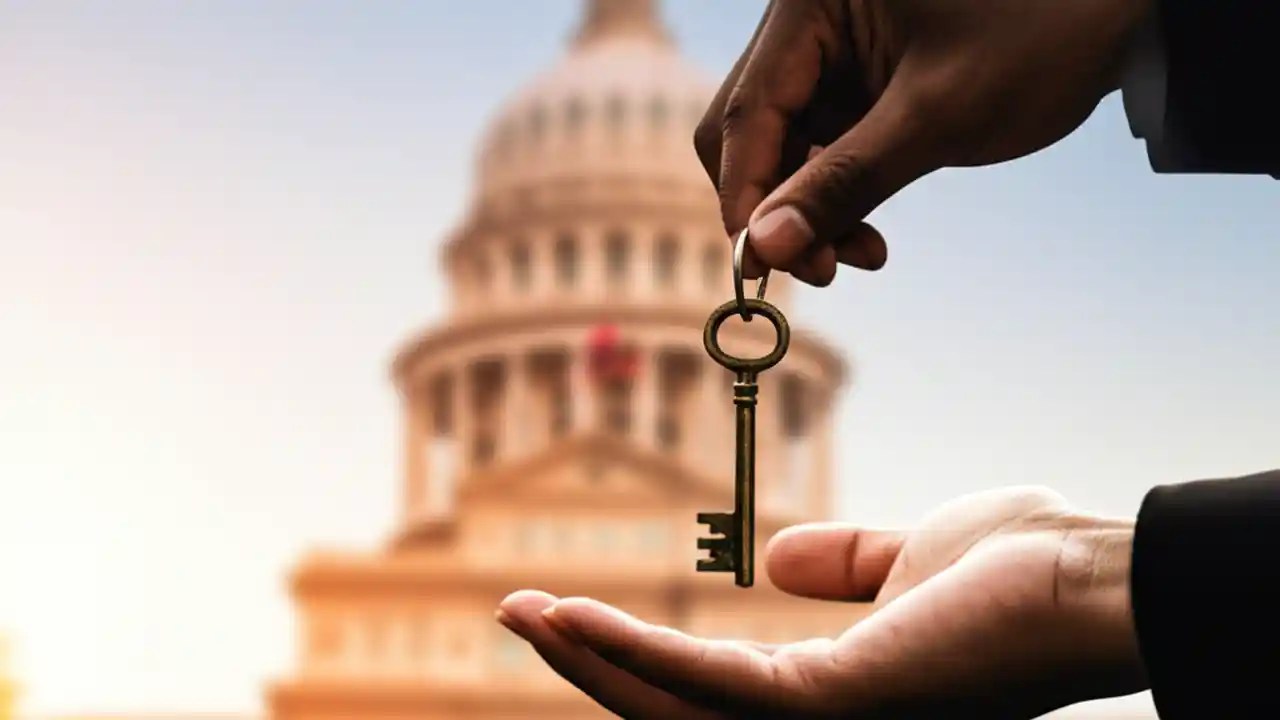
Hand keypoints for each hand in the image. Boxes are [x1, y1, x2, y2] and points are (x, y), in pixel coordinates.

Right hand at [496, 487, 1147, 718]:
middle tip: (518, 613)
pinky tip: (578, 617)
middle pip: (675, 713)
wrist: (1097, 579)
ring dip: (592, 660)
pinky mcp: (831, 706)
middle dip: (590, 666)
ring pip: (675, 710)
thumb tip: (777, 561)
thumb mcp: (911, 558)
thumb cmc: (1025, 572)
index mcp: (837, 699)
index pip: (714, 693)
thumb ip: (848, 565)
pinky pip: (709, 686)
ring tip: (524, 613)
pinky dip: (635, 653)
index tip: (579, 608)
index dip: (638, 656)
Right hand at [697, 0, 1152, 284]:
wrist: (1120, 8)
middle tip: (822, 269)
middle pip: (748, 130)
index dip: (747, 199)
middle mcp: (806, 18)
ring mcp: (830, 46)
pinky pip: (819, 144)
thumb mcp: (938, 117)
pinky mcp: (856, 75)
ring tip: (863, 255)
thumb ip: (844, 182)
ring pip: (781, 145)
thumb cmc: (1041, 36)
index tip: (764, 269)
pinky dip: (837, 191)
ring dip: (810, 209)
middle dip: (777, 207)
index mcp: (810, 1)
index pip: (743, 114)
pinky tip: (867, 232)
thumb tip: (762, 249)